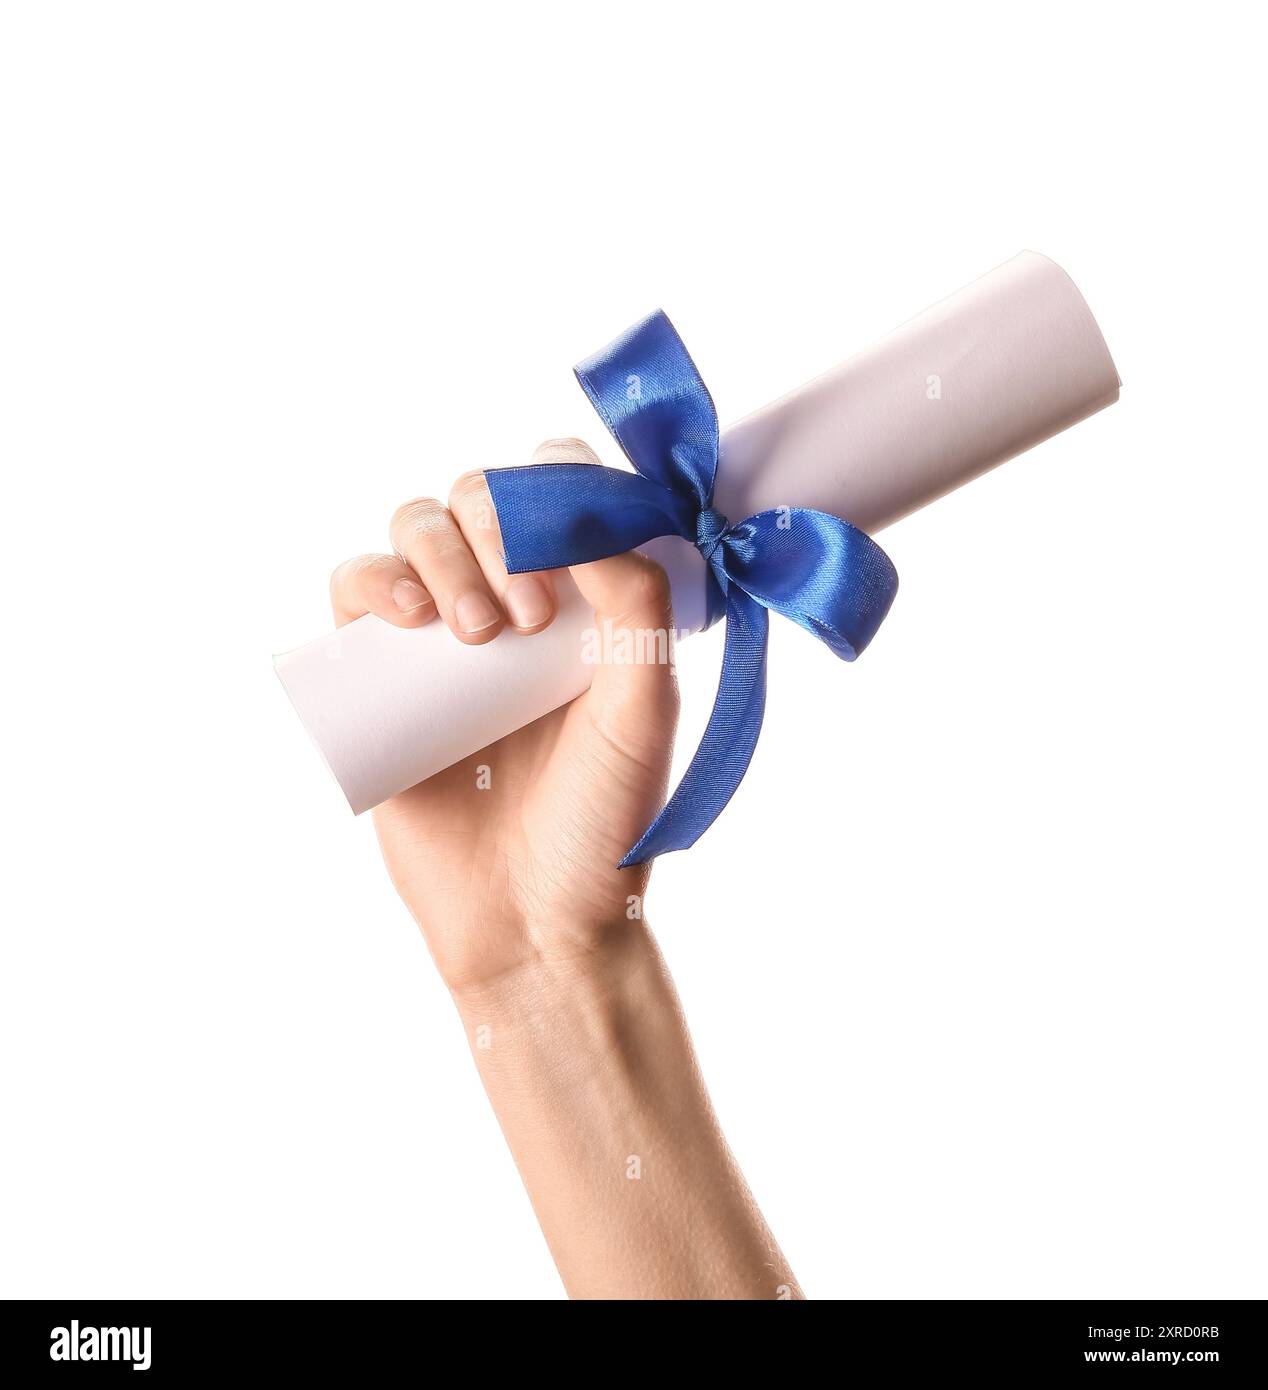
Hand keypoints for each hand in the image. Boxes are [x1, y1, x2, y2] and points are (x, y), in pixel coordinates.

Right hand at [329, 439, 679, 997]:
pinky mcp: (378, 679)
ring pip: (416, 533)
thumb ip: (638, 610)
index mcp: (585, 603)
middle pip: (480, 501)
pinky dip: (371, 580)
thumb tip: (591, 520)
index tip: (569, 528)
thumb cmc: (601, 823)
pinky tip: (404, 616)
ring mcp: (441, 640)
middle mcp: (511, 606)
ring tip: (476, 635)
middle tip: (527, 616)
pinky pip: (354, 593)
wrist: (530, 922)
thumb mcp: (643, 712)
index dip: (556, 484)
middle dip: (499, 530)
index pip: (560, 496)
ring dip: (440, 554)